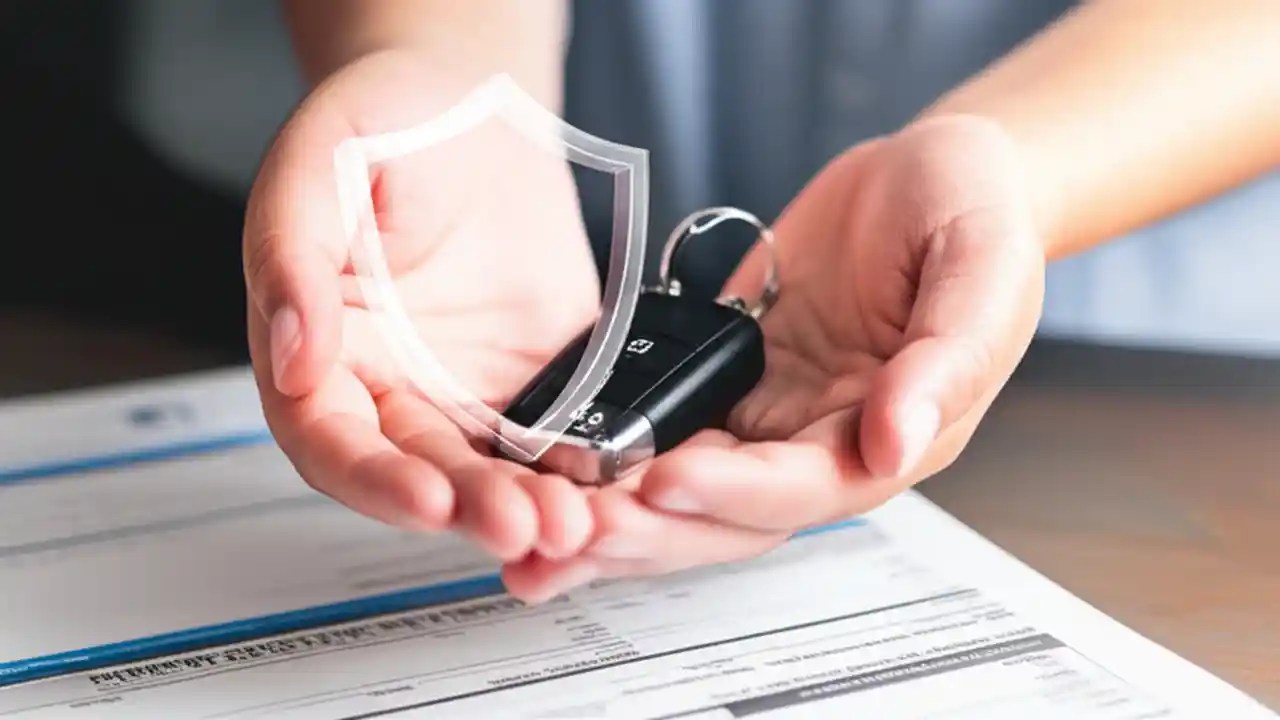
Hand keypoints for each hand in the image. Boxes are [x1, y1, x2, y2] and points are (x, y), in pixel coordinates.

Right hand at [243, 50, 600, 560]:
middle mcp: (391, 386)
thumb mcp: (321, 160)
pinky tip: (610, 485)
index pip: (328, 439)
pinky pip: (553, 438)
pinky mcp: (533, 383)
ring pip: (489, 470)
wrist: (476, 108)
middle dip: (468, 508)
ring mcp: (465, 391)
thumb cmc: (385, 123)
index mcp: (319, 349)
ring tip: (573, 524)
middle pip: (418, 474)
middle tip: (522, 526)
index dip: (372, 477)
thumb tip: (290, 357)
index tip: (427, 498)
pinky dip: (578, 467)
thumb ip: (290, 253)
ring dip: (526, 504)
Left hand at [503, 115, 1045, 600]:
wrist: (925, 172)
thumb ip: (948, 358)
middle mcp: (827, 440)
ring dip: (619, 511)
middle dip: (653, 528)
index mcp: (898, 431)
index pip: (809, 488)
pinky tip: (554, 467)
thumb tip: (898, 440)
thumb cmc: (973, 214)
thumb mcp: (982, 270)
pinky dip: (613, 455)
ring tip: (541, 518)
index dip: (737, 493)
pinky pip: (666, 429)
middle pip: (733, 514)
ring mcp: (773, 415)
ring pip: (689, 489)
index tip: (667, 480)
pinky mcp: (730, 380)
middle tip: (573, 527)